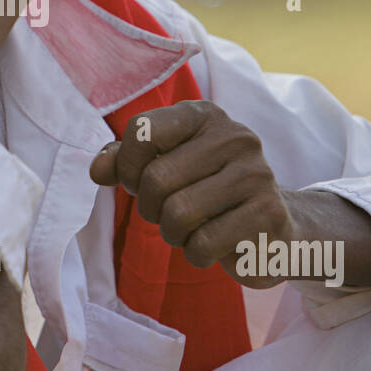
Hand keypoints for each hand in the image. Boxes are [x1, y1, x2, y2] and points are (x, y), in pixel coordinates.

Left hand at [89, 101, 296, 288]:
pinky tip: (217, 244)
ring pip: (178, 214)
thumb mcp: (166, 167)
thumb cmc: (207, 192)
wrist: (273, 226)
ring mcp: (256, 174)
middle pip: (155, 179)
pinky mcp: (269, 214)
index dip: (127, 167)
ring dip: (174, 234)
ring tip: (193, 229)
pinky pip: (204, 244)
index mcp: (203, 116)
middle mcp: (234, 137)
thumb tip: (97, 170)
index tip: (139, 182)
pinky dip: (198, 254)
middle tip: (169, 214)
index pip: (140, 131)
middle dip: (150, 208)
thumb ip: (126, 162)